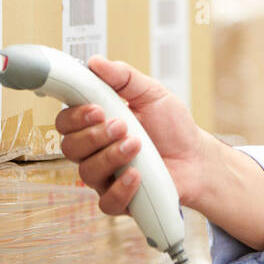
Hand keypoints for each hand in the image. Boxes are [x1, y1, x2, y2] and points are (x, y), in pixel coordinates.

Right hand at [56, 56, 208, 215]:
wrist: (197, 157)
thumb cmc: (172, 126)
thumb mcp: (152, 93)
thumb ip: (124, 78)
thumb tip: (95, 62)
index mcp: (96, 124)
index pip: (66, 121)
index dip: (74, 116)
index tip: (96, 109)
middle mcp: (94, 151)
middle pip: (69, 148)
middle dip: (94, 135)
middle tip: (122, 125)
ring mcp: (105, 177)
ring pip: (87, 172)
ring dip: (112, 156)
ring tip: (138, 144)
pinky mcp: (119, 200)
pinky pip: (107, 201)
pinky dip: (121, 188)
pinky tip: (138, 174)